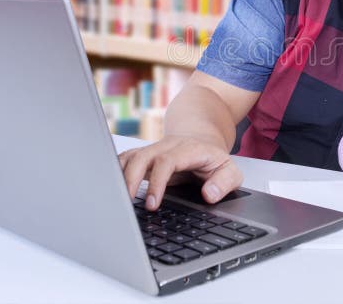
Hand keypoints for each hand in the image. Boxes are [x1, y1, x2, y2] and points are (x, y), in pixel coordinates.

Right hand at [119, 134, 242, 210]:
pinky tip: (112, 188)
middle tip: (128, 203)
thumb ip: (224, 182)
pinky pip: (125, 159)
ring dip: (119, 175)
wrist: (203, 138)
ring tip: (116, 198)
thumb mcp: (230, 170)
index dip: (157, 182)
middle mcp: (167, 147)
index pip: (167, 161)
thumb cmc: (214, 159)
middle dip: (131, 179)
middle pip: (142, 156)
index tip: (153, 204)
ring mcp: (153, 150)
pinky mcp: (144, 156)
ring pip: (130, 156)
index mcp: (188, 150)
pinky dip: (115, 171)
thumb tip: (210, 194)